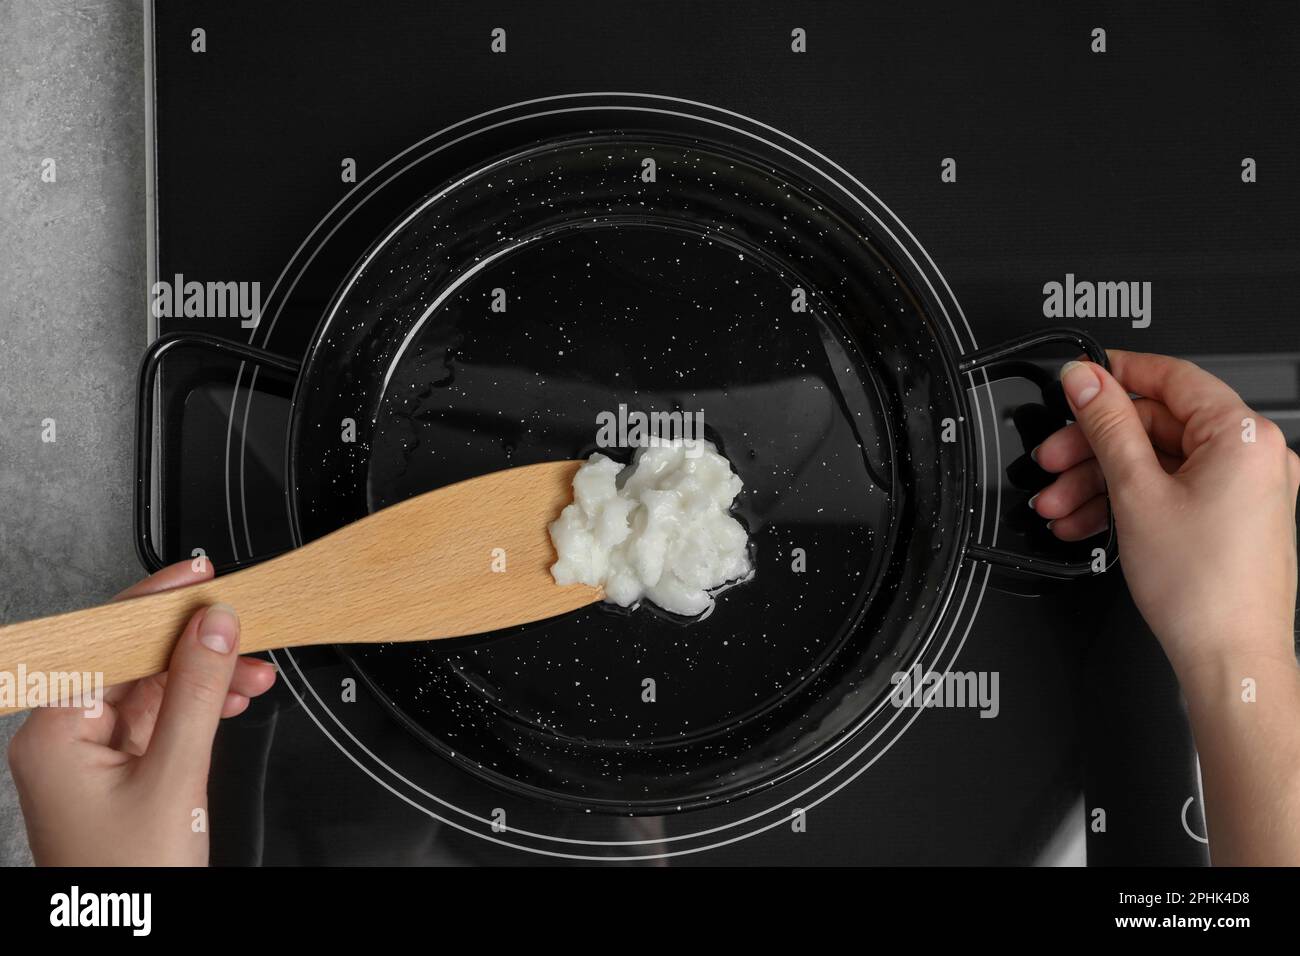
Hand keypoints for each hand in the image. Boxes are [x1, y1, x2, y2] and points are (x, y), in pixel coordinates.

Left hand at [6, 560, 276, 865]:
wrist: (130, 945)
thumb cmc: (131, 881)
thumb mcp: (175, 776)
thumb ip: (198, 693)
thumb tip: (214, 627)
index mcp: (53, 734)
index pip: (106, 642)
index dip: (156, 603)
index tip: (200, 578)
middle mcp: (63, 740)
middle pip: (133, 661)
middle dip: (196, 646)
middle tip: (243, 625)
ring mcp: (90, 757)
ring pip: (154, 688)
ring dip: (208, 677)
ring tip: (255, 671)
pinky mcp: (119, 773)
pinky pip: (161, 719)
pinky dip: (201, 707)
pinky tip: (234, 697)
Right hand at [1032, 350, 1299, 864]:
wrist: (1230, 660)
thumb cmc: (1203, 590)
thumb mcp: (1134, 492)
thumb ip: (1106, 426)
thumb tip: (1086, 380)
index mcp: (1245, 436)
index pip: (1172, 377)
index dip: (1116, 376)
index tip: (1077, 382)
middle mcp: (1256, 457)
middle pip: (1157, 425)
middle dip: (1094, 446)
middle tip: (1053, 457)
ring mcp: (1246, 491)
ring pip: (1158, 462)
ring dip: (1101, 481)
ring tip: (1060, 505)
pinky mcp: (1234, 519)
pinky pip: (1172, 491)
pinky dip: (1128, 502)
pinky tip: (1088, 523)